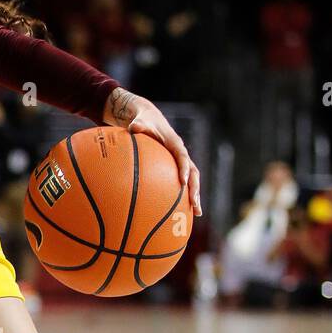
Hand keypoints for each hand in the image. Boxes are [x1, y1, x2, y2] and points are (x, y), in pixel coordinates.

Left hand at [103, 87, 201, 216]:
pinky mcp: (176, 167)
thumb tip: (134, 127)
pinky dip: (183, 195)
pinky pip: (182, 182)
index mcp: (174, 143)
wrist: (149, 119)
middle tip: (195, 204)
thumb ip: (139, 125)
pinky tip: (180, 211)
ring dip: (195, 195)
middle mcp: (181, 154)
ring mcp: (180, 162)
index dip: (184, 168)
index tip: (183, 181)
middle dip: (195, 188)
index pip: (182, 156)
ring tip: (197, 213)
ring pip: (192, 180)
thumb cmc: (144, 121)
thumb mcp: (141, 120)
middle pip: (194, 172)